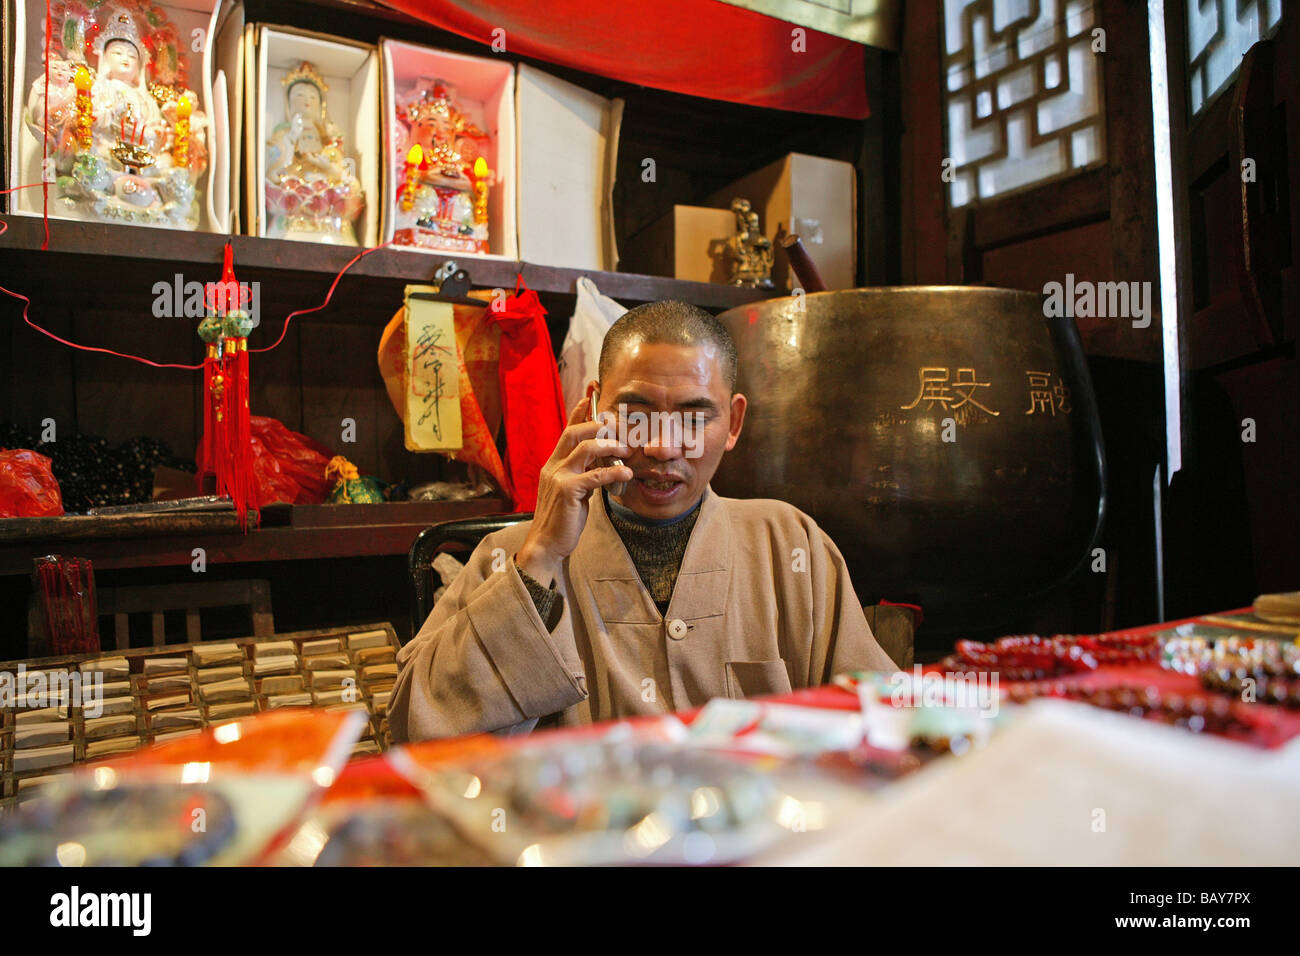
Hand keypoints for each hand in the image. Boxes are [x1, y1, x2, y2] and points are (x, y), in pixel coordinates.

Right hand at [516, 395, 631, 582]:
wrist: (546, 544)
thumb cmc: (562, 520)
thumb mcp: (572, 491)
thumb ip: (583, 474)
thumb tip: (603, 464)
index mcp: (553, 463)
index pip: (567, 429)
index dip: (580, 411)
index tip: (593, 394)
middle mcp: (553, 466)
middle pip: (575, 432)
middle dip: (600, 424)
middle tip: (620, 426)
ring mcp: (558, 477)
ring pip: (585, 448)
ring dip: (609, 445)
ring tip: (627, 449)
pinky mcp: (567, 492)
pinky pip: (595, 475)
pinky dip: (614, 472)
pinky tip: (627, 474)